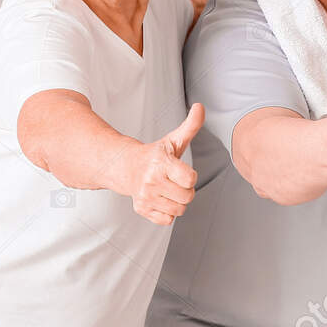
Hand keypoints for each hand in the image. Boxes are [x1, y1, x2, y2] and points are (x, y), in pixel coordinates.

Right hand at [128, 103, 201, 225]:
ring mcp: (145, 196)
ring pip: (179, 210)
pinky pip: (167, 220)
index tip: (181, 171)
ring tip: (168, 189)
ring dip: (177, 202)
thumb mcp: (174, 140)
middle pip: (187, 197)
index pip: (190, 179)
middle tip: (175, 181)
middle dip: (186, 190)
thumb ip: (191, 125)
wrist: (126, 167)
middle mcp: (151, 181)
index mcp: (161, 163)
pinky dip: (167, 213)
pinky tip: (160, 199)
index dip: (190, 176)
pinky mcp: (141, 209)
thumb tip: (200, 106)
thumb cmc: (156, 155)